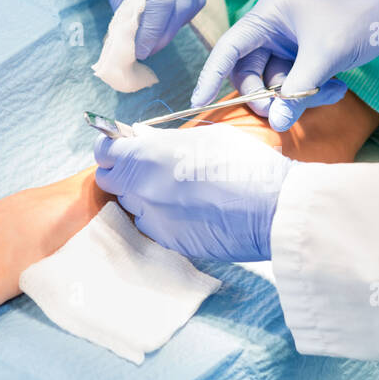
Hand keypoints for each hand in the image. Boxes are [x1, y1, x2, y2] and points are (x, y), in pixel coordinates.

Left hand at [57, 0, 206, 59]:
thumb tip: (134, 40)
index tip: (138, 50)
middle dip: (166, 30)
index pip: (163, 0)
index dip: (152, 30)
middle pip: (185, 2)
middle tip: (146, 47)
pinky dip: (180, 9)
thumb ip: (125, 6)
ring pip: (194, 0)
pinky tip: (163, 18)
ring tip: (154, 36)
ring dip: (175, 23)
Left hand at [94, 125, 292, 261]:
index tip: (121, 147)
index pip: (104, 152)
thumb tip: (142, 138)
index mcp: (148, 158)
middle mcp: (143, 190)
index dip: (111, 147)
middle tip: (148, 166)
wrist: (273, 210)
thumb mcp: (206, 137)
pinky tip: (188, 209)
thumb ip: (165, 139)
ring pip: (132, 205)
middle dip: (123, 171)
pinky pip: (152, 226)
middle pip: (110, 180)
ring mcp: (154, 220)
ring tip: (178, 189)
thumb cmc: (246, 165)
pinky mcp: (168, 242)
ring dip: (144, 195)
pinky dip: (162, 217)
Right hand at [192, 0, 378, 130]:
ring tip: (331, 92)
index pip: (230, 47)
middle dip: (267, 95)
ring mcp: (288, 45)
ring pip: (275, 84)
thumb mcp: (325, 55)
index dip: (210, 74)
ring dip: (297, 96)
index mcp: (269, 14)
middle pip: (250, 72)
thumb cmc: (357, 19)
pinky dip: (312, 93)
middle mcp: (272, 29)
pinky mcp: (304, 59)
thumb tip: (276, 123)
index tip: (198, 101)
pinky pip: (295, 85)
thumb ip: (297, 90)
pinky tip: (338, 88)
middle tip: (285, 110)